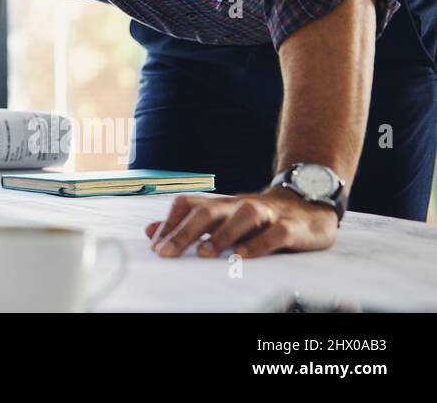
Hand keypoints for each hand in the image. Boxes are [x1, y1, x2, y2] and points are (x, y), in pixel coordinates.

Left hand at [145, 187, 337, 257]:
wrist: (308, 203)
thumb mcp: (223, 219)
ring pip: (242, 216)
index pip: (189, 205)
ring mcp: (266, 213)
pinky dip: (258, 243)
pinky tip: (243, 257)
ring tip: (204, 253)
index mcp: (221, 205)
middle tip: (168, 252)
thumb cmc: (257, 218)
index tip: (156, 246)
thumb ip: (188, 225)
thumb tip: (150, 231)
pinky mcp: (291, 226)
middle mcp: (239, 205)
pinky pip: (275, 233)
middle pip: (209, 210)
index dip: (170, 223)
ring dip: (222, 234)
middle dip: (185, 231)